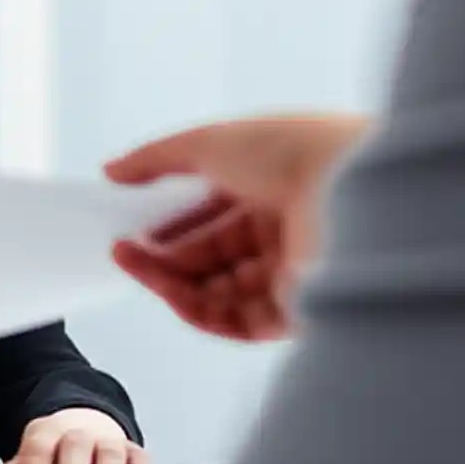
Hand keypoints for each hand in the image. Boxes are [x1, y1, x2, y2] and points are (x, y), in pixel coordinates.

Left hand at [0, 408, 150, 463]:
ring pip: (111, 451)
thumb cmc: (57, 450)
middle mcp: (80, 434)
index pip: (41, 446)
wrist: (86, 424)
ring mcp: (108, 441)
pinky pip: (141, 461)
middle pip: (76, 445)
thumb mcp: (31, 458)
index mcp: (49, 433)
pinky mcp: (133, 453)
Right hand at [103, 114, 368, 340]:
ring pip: (215, 290)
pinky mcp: (298, 311)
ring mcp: (292, 273)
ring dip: (167, 280)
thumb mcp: (208, 141)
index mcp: (276, 188)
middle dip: (161, 252)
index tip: (132, 221)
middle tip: (122, 247)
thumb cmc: (294, 152)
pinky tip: (166, 291)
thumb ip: (154, 159)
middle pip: (209, 255)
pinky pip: (235, 321)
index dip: (170, 219)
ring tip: (130, 262)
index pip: (213, 214)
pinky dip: (194, 310)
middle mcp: (287, 233)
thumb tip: (113, 172)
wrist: (351, 187)